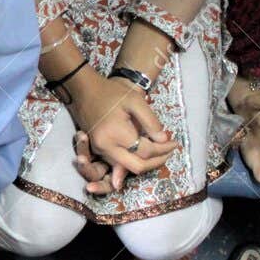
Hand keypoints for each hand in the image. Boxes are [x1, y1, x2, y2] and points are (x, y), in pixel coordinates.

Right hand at [68, 74, 177, 190]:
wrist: (85, 91)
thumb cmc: (111, 93)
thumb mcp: (136, 101)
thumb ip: (151, 121)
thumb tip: (163, 140)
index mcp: (116, 134)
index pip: (146, 150)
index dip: (163, 149)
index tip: (175, 142)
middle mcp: (106, 147)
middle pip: (137, 166)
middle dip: (156, 162)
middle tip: (169, 152)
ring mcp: (100, 150)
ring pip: (128, 168)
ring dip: (146, 162)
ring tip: (160, 152)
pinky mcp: (98, 150)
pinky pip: (119, 162)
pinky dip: (134, 159)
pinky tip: (144, 153)